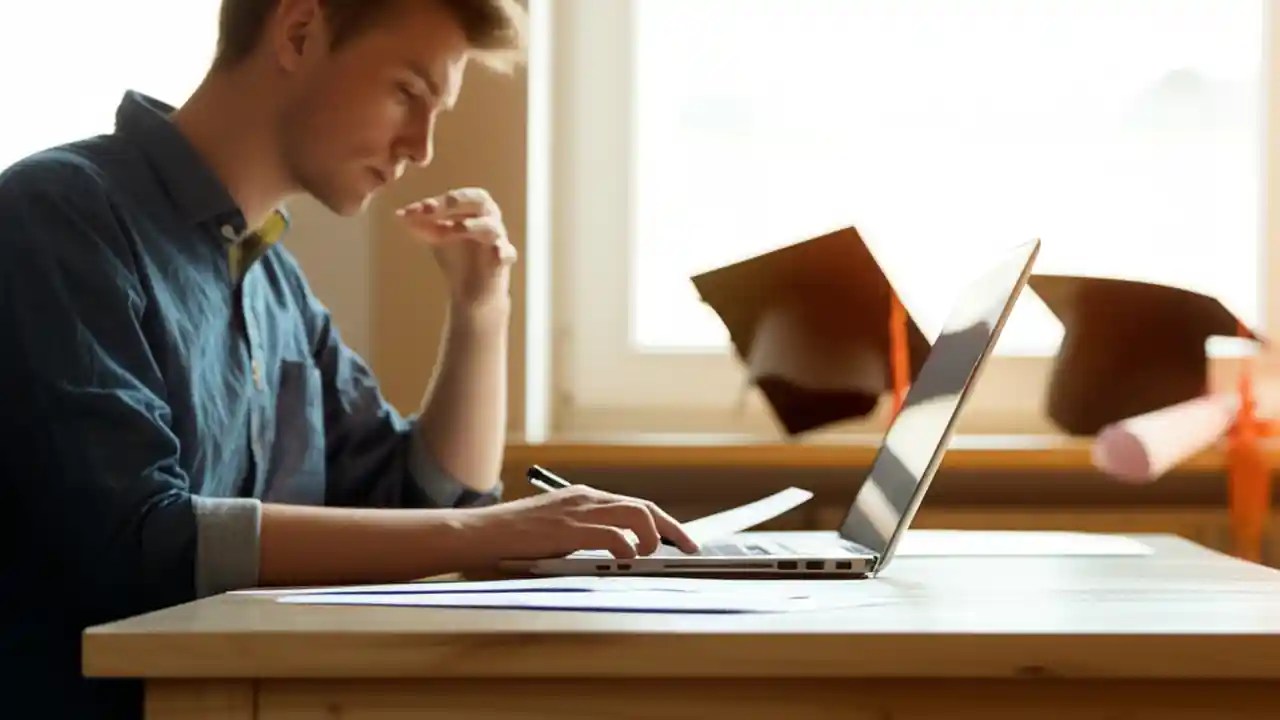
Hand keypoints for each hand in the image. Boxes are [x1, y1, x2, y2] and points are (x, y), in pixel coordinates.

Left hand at [397, 188, 516, 307]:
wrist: (471, 292)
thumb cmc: (457, 257)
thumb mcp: (436, 238)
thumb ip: (420, 225)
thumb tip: (399, 214)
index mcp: (473, 210)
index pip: (457, 198)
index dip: (438, 201)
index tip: (418, 210)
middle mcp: (488, 219)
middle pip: (481, 200)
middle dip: (460, 201)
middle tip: (442, 206)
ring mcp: (498, 239)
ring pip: (491, 226)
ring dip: (473, 226)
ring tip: (458, 229)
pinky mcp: (504, 260)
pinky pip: (507, 252)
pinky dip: (502, 251)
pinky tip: (496, 253)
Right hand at [464, 486, 700, 559]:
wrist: (479, 533)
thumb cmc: (511, 538)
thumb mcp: (554, 530)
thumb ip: (582, 535)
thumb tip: (616, 554)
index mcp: (583, 497)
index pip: (635, 504)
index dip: (663, 522)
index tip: (680, 539)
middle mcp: (585, 498)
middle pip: (644, 507)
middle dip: (672, 528)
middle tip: (690, 548)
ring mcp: (577, 512)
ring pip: (636, 515)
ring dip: (653, 538)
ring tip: (652, 557)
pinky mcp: (568, 530)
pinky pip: (612, 536)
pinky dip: (627, 549)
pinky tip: (628, 561)